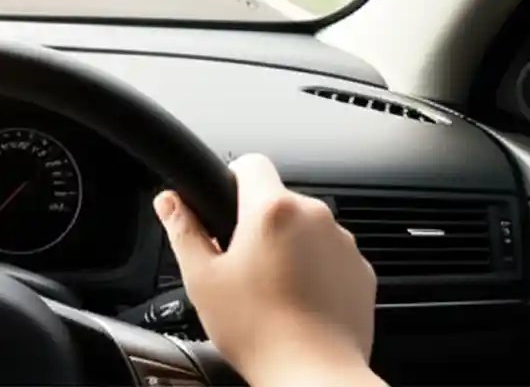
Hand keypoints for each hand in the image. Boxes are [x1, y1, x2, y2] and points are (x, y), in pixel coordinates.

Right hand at [154, 154, 383, 386]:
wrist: (313, 374)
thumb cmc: (258, 330)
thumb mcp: (203, 279)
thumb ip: (183, 230)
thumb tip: (169, 201)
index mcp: (271, 210)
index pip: (250, 163)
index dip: (231, 180)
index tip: (224, 208)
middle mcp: (314, 216)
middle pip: (277, 200)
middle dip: (257, 224)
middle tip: (240, 265)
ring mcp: (343, 243)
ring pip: (305, 228)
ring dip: (288, 247)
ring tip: (270, 290)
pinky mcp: (361, 270)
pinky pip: (330, 256)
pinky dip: (315, 270)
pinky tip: (297, 302)